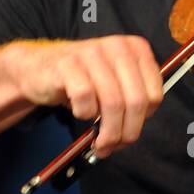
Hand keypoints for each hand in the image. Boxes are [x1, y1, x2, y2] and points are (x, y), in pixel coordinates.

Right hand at [4, 35, 162, 157]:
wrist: (39, 68)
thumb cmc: (81, 79)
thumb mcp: (115, 82)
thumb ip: (132, 99)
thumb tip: (137, 130)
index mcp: (135, 49)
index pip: (154, 94)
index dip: (144, 120)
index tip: (130, 130)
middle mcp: (117, 46)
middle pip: (135, 102)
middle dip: (127, 132)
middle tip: (115, 146)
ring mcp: (92, 53)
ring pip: (113, 103)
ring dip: (107, 133)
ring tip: (99, 143)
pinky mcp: (68, 64)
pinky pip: (85, 99)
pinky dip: (84, 114)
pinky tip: (80, 112)